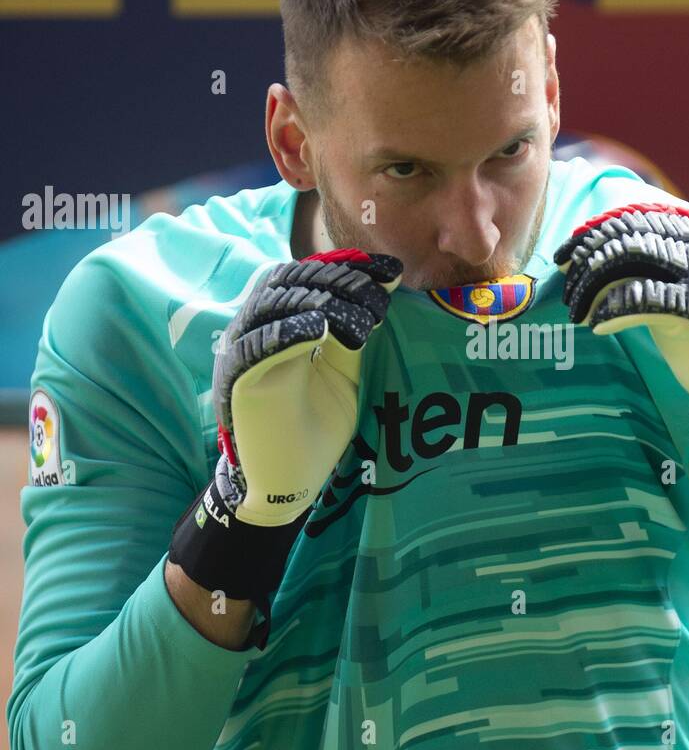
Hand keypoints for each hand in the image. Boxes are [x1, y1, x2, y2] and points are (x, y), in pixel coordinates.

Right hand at [213, 248, 402, 525]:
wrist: (290, 481)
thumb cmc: (318, 427)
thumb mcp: (347, 370)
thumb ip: (358, 329)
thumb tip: (386, 282)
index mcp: (283, 323)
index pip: (307, 276)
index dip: (344, 267)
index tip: (389, 270)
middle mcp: (258, 330)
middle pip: (287, 282)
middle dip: (336, 280)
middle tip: (378, 292)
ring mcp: (244, 354)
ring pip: (270, 306)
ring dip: (317, 301)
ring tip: (360, 316)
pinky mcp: (238, 382)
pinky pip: (256, 347)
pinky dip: (287, 331)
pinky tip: (319, 328)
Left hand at [553, 203, 688, 545]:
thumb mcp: (687, 292)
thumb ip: (654, 268)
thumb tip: (594, 254)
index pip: (637, 217)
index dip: (594, 233)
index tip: (566, 255)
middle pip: (626, 235)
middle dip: (586, 261)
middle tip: (567, 291)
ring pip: (625, 260)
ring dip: (590, 287)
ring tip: (578, 313)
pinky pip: (636, 298)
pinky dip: (609, 311)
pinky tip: (597, 327)